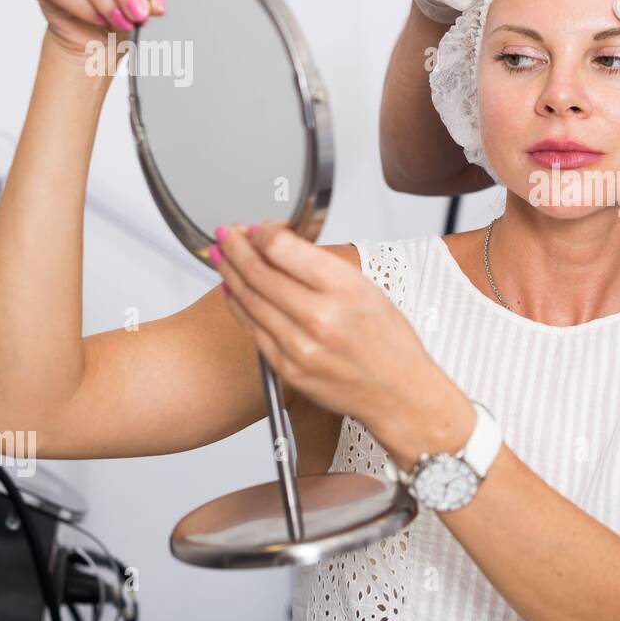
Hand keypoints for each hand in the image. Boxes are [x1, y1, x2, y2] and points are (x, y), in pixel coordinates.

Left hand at [211, 222, 436, 425]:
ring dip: (229, 273)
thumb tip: (281, 246)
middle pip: (258, 271)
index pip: (282, 248)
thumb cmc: (389, 342)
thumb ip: (322, 268)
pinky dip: (238, 306)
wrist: (399, 393)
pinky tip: (232, 292)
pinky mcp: (286, 368)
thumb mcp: (367, 290)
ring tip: (220, 256)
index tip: (254, 227)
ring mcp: (298, 345)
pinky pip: (252, 330)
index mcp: (344, 289)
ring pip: (249, 300)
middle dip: (235, 247)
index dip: (260, 233)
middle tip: (225, 234)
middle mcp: (319, 316)